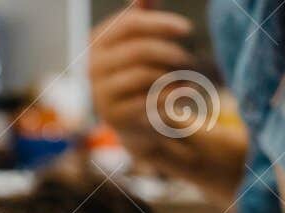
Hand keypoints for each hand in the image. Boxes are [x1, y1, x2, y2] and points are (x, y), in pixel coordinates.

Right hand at [89, 6, 200, 166]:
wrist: (134, 122)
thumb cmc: (140, 75)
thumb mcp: (139, 45)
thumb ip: (142, 18)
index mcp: (97, 41)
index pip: (130, 24)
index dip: (160, 23)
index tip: (187, 29)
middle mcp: (93, 66)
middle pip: (139, 50)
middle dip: (170, 52)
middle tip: (190, 59)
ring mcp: (102, 93)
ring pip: (145, 75)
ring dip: (173, 74)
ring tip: (188, 77)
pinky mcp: (116, 117)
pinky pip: (150, 100)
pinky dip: (171, 94)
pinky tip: (184, 93)